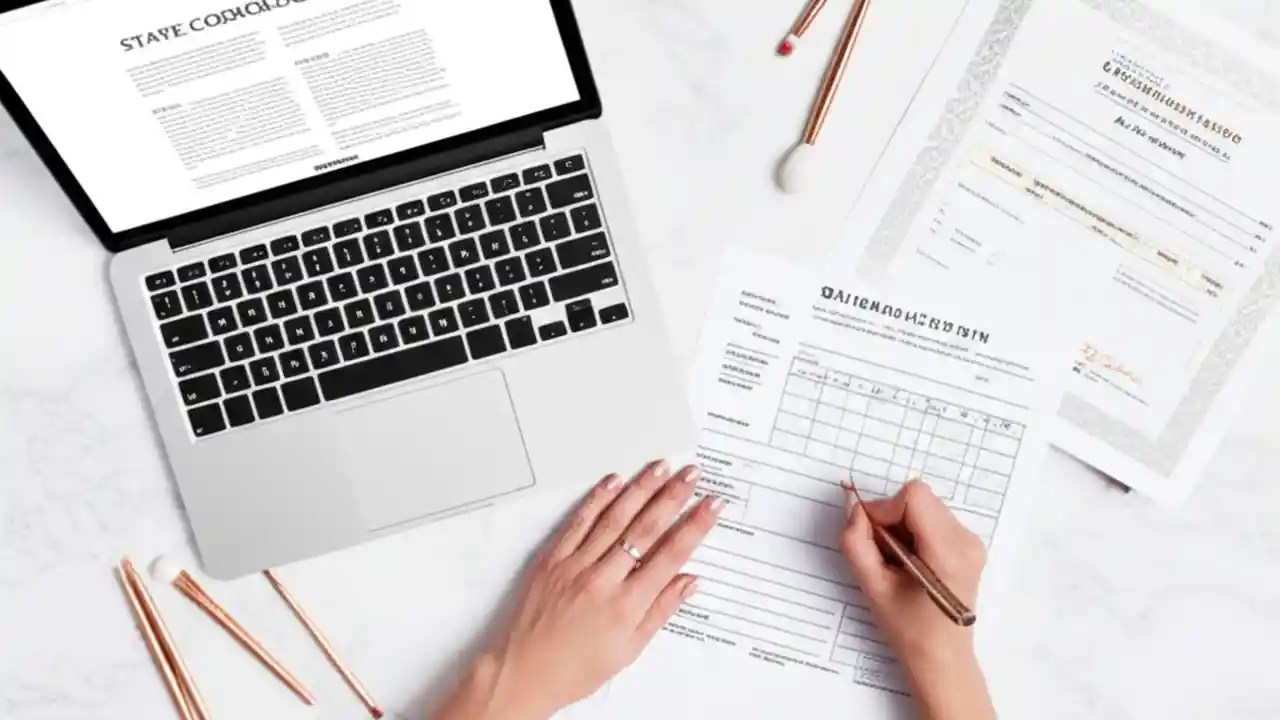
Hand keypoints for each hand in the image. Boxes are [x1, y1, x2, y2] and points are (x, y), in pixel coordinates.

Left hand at [433, 461, 721, 719]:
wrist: (522, 673)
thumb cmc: (573, 668)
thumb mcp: (629, 649)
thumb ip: (661, 610)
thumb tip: (689, 582)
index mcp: (626, 606)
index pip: (671, 555)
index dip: (695, 526)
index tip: (711, 505)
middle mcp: (602, 581)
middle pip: (645, 529)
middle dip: (673, 497)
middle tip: (691, 474)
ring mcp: (575, 566)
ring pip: (614, 518)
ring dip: (640, 488)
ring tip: (660, 468)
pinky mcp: (551, 559)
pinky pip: (578, 522)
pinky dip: (597, 499)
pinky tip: (614, 482)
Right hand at [841, 480, 994, 719]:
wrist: (942, 658)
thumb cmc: (907, 629)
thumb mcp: (872, 587)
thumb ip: (856, 542)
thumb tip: (856, 508)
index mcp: (947, 552)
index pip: (915, 496)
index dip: (885, 509)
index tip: (873, 537)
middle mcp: (966, 540)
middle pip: (920, 500)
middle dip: (892, 518)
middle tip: (882, 554)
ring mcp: (972, 542)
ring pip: (925, 507)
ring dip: (902, 525)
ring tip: (896, 562)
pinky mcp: (969, 546)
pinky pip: (934, 519)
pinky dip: (914, 532)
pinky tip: (910, 562)